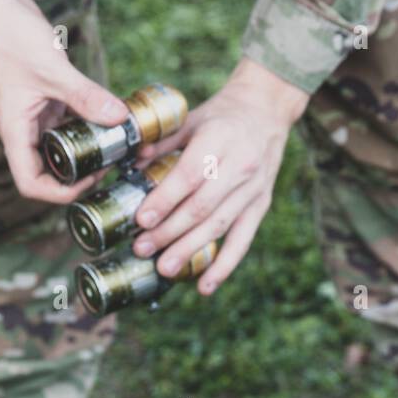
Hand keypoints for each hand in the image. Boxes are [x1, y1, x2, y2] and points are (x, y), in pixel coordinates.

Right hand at [0, 0, 125, 203]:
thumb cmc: (8, 36)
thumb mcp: (52, 70)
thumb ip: (86, 96)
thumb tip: (119, 118)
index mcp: (15, 133)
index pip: (31, 184)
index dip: (59, 193)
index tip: (89, 179)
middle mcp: (23, 130)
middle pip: (50, 171)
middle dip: (80, 173)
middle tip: (111, 162)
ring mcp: (34, 115)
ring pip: (62, 145)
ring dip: (87, 147)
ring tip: (115, 142)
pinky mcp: (44, 99)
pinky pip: (68, 120)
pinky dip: (87, 121)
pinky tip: (109, 114)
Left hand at [132, 59, 308, 293]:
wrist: (266, 110)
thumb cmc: (220, 117)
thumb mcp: (190, 118)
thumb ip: (161, 142)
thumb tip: (132, 163)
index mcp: (219, 139)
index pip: (189, 176)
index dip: (165, 200)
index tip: (142, 219)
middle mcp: (240, 165)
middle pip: (202, 207)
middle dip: (169, 232)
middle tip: (142, 248)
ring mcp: (253, 189)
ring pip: (219, 226)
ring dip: (190, 251)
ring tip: (164, 268)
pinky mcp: (260, 206)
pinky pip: (242, 241)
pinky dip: (224, 266)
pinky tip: (205, 286)